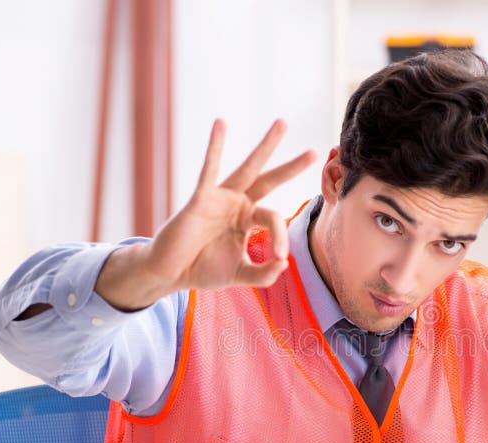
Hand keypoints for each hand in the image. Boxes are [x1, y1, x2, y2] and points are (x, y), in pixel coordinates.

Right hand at [96, 119, 315, 309]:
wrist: (171, 274)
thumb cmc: (203, 270)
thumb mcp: (240, 275)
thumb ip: (263, 273)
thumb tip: (284, 264)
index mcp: (248, 220)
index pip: (274, 220)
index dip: (281, 237)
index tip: (280, 257)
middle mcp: (237, 204)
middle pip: (270, 180)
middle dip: (292, 166)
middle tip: (316, 152)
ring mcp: (221, 199)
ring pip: (248, 169)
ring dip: (266, 147)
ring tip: (282, 123)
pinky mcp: (201, 199)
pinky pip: (209, 170)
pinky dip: (215, 147)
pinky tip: (220, 123)